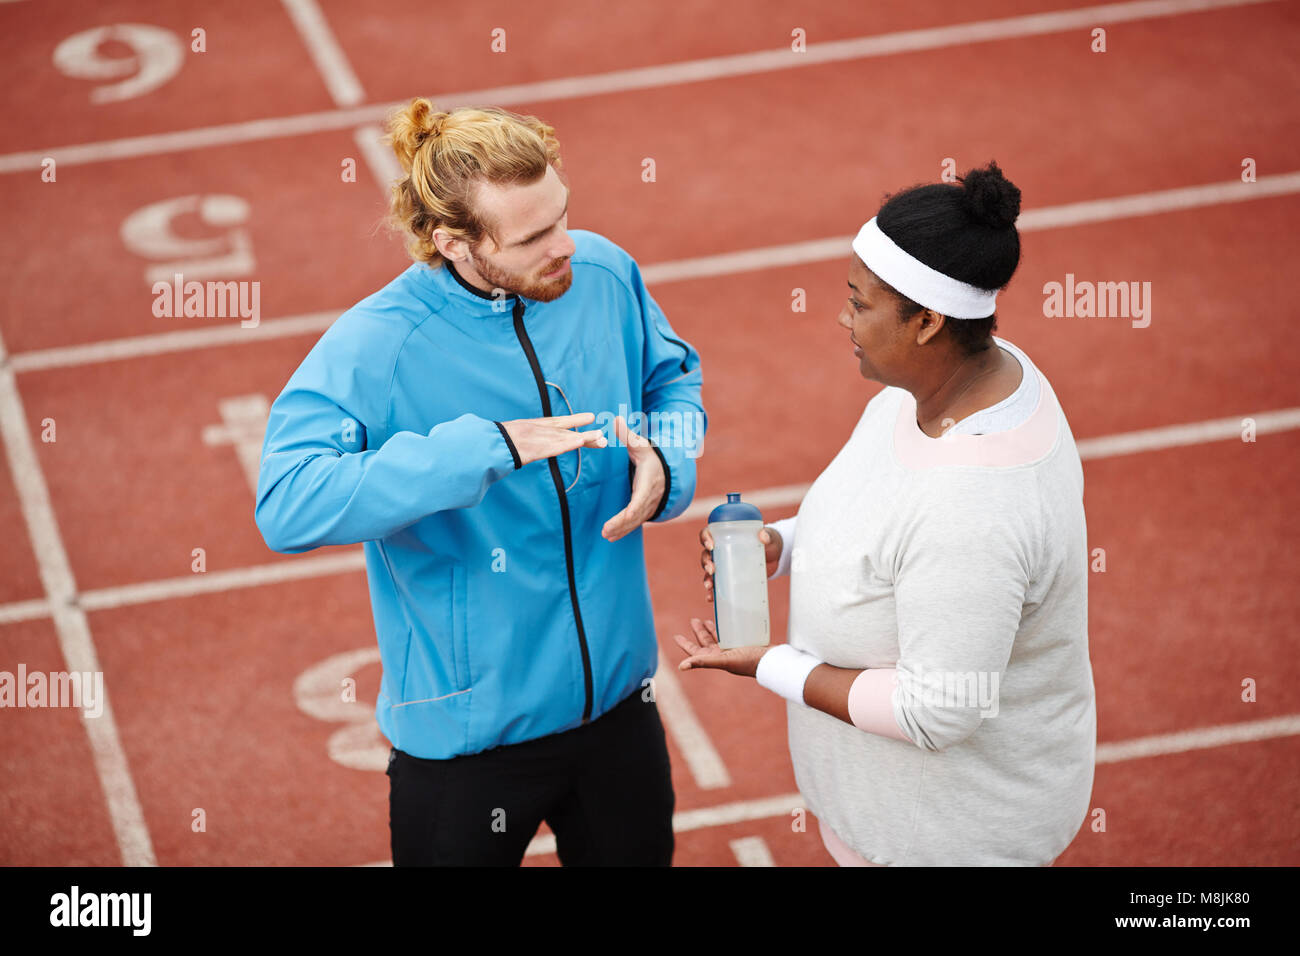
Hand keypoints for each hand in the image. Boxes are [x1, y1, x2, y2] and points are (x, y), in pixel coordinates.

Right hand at [500, 412, 606, 466]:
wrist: (482, 444)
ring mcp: (537, 437)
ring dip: (584, 438)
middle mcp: (537, 429)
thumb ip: (516, 442)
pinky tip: (581, 440)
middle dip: (584, 432)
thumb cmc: (491, 443)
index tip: (589, 419)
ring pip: (565, 438)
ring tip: (602, 438)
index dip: (573, 422)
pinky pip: (555, 445)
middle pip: (566, 429)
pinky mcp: (535, 447)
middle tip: (603, 435)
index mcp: (532, 426)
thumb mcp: (508, 438)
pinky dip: (568, 443)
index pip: (557, 423)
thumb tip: (516, 448)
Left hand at [601, 415, 665, 540]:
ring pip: (635, 521)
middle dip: (622, 524)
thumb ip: (627, 435)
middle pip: (636, 514)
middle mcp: (650, 496)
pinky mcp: (644, 511)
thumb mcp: (640, 445)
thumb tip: (616, 419)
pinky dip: (624, 531)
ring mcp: (648, 505)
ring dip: (621, 530)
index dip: (634, 508)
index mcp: (649, 481)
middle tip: (606, 531)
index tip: (625, 516)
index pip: (642, 498)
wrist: (665, 470)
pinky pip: (635, 523)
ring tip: (606, 536)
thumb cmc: (650, 456)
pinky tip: (611, 537)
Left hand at [672, 617, 767, 677]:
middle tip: (693, 619)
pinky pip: (729, 634)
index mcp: (715, 659)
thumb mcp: (724, 660)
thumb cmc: (749, 662)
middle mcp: (722, 655)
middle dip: (698, 631)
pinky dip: (725, 627)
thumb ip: (703, 661)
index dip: (685, 644)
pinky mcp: (742, 643)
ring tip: (706, 619)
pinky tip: (725, 620)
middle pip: (705, 641)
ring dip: (710, 629)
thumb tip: (681, 667)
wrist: (771, 660)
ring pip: (717, 637)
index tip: (676, 636)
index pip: (695, 651)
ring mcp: (733, 649)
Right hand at [699, 524, 780, 602]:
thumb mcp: (769, 538)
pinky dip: (712, 592)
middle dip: (706, 562)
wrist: (775, 558)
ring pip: (708, 571)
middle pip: (706, 555)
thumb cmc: (768, 543)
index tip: (711, 545)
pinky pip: (717, 586)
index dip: (705, 538)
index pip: (708, 534)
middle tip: (713, 569)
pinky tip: (711, 598)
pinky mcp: (729, 579)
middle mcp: (720, 551)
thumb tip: (763, 537)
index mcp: (725, 536)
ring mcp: (724, 566)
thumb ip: (767, 536)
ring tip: (710, 586)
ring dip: (706, 578)